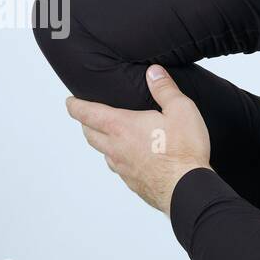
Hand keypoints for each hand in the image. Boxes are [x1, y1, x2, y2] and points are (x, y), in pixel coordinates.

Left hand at [64, 65, 211, 214]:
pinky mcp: (134, 183)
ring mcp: (123, 168)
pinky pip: (119, 169)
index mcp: (121, 126)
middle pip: (90, 134)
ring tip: (109, 137)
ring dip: (101, 143)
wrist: (189, 188)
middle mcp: (116, 148)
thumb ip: (165, 89)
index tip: (70, 102)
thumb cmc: (184, 150)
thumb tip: (153, 72)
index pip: (86, 113)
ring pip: (104, 153)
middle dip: (86, 123)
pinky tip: (131, 159)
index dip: (75, 106)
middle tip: (88, 117)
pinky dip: (118, 160)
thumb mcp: (181, 110)